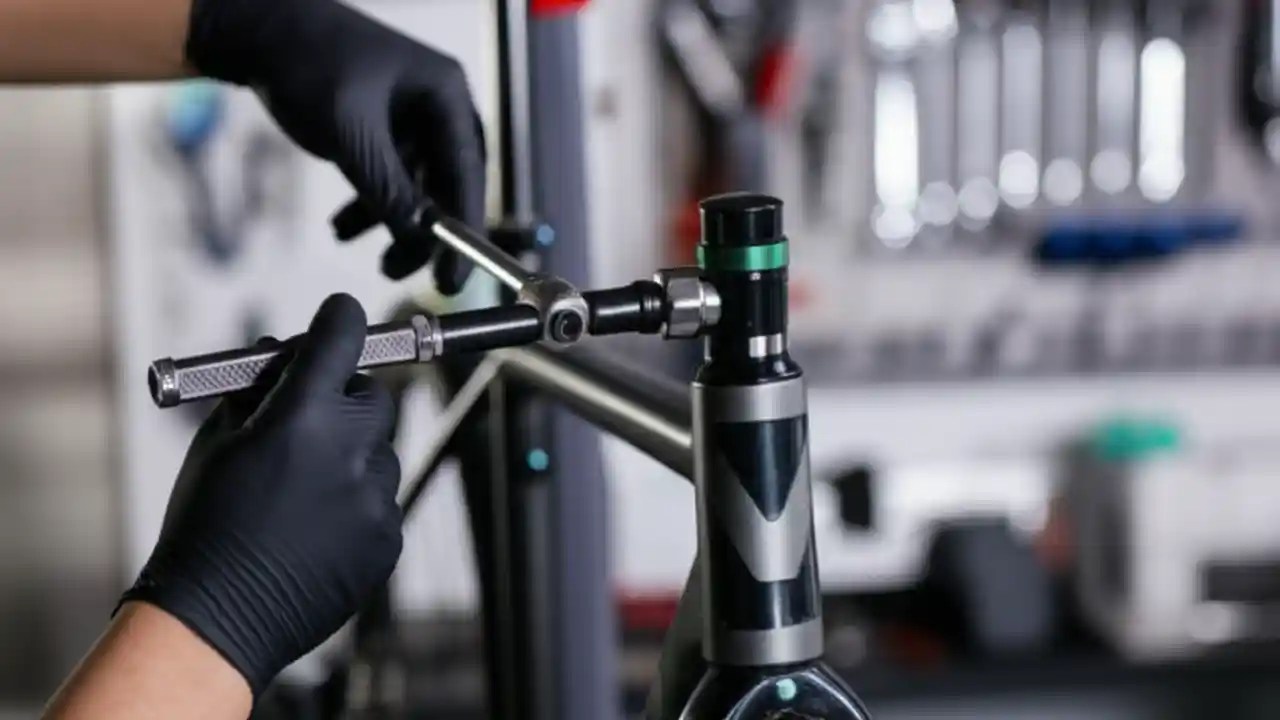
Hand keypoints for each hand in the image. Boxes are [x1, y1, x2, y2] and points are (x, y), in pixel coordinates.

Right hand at [122, 294, 402, 695]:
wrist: (216, 616)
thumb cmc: (205, 526)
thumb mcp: (217, 442)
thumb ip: (257, 391)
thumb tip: (281, 354)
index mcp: (302, 416)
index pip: (342, 338)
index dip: (341, 320)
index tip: (341, 315)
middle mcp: (351, 451)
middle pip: (371, 396)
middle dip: (343, 400)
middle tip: (309, 424)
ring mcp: (376, 498)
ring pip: (379, 453)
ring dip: (352, 458)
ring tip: (303, 494)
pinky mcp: (389, 539)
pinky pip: (383, 502)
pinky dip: (357, 504)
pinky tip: (316, 529)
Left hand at [186, 0, 485, 291]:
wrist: (255, 29)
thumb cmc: (308, 65)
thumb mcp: (350, 134)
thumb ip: (387, 189)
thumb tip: (417, 240)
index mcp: (445, 95)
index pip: (467, 174)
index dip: (464, 230)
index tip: (453, 276)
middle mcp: (437, 106)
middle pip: (449, 184)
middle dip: (427, 233)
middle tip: (405, 272)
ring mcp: (411, 116)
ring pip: (418, 187)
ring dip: (395, 224)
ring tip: (373, 259)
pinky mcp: (383, 126)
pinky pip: (391, 177)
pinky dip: (371, 206)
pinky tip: (343, 228)